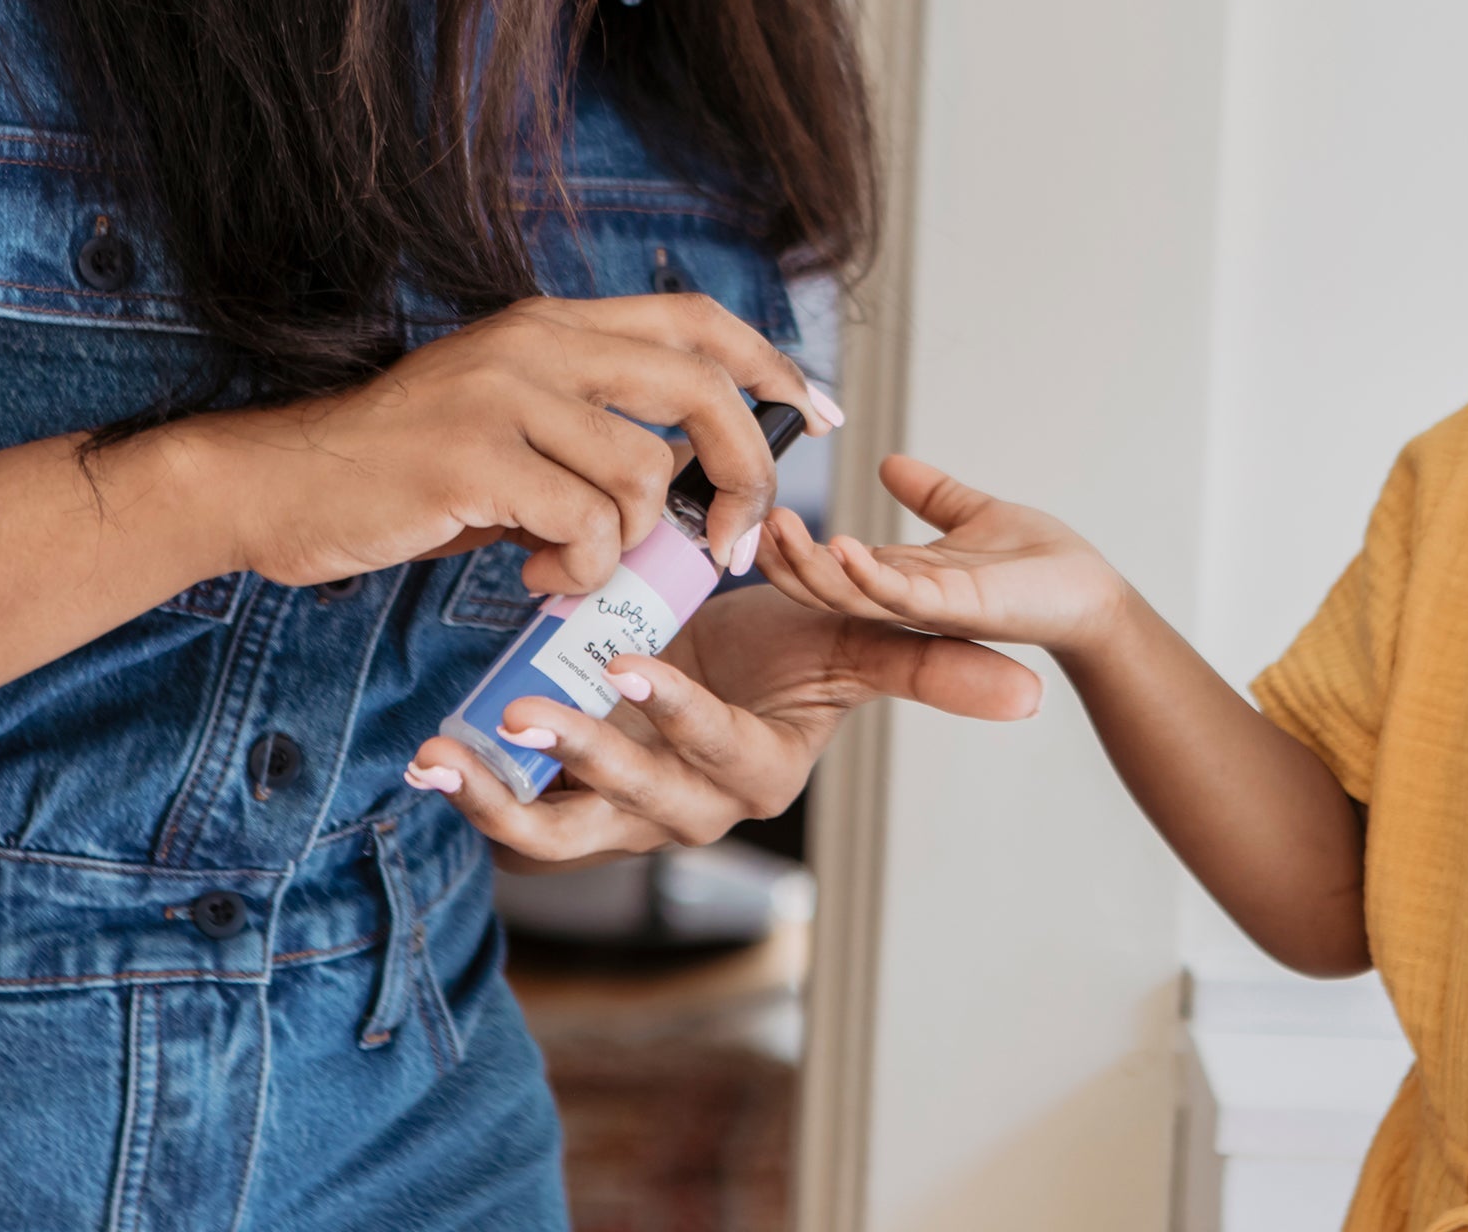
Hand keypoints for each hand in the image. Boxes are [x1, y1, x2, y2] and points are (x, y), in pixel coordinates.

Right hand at [188, 294, 838, 595]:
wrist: (273, 485)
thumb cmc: (403, 473)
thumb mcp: (509, 427)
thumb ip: (594, 437)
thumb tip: (690, 491)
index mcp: (553, 327)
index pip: (696, 321)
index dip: (770, 364)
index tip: (817, 413)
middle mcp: (536, 343)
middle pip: (699, 388)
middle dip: (743, 472)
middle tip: (728, 541)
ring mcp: (503, 394)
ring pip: (641, 472)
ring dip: (627, 545)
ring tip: (570, 566)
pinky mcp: (471, 459)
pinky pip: (582, 525)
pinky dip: (578, 570)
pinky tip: (534, 575)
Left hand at [404, 584, 1041, 866]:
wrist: (727, 641)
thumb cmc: (790, 640)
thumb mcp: (853, 639)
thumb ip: (930, 664)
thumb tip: (1032, 690)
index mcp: (763, 772)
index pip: (724, 754)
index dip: (681, 718)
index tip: (634, 668)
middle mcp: (697, 808)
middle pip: (644, 799)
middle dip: (590, 756)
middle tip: (537, 709)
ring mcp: (632, 814)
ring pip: (575, 828)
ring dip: (513, 795)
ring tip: (457, 758)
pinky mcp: (581, 804)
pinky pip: (530, 818)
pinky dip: (480, 792)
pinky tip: (436, 758)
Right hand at [758, 455, 1128, 655]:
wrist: (1093, 594)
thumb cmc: (1042, 564)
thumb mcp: (972, 514)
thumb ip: (931, 494)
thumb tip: (889, 463)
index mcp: (904, 576)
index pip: (831, 566)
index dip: (793, 547)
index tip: (757, 512)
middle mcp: (907, 597)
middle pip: (825, 586)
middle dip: (783, 557)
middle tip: (746, 522)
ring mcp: (929, 606)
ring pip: (851, 594)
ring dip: (810, 565)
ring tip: (777, 529)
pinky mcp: (960, 607)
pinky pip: (903, 594)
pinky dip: (868, 574)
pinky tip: (841, 546)